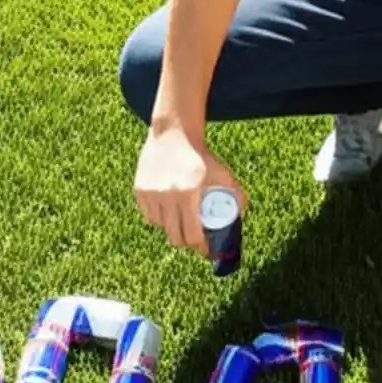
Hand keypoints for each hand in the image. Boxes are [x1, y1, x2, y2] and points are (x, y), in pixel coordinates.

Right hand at [132, 128, 247, 255]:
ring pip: (162, 227)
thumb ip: (235, 193)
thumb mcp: (221, 173)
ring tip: (183, 221)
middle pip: (176, 237)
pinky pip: (150, 215)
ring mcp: (150, 194)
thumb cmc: (199, 154)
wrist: (173, 133)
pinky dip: (160, 217)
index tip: (207, 249)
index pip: (192, 235)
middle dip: (188, 242)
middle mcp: (166, 197)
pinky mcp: (139, 190)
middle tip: (196, 238)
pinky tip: (169, 210)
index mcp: (188, 194)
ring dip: (173, 228)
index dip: (201, 247)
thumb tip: (242, 212)